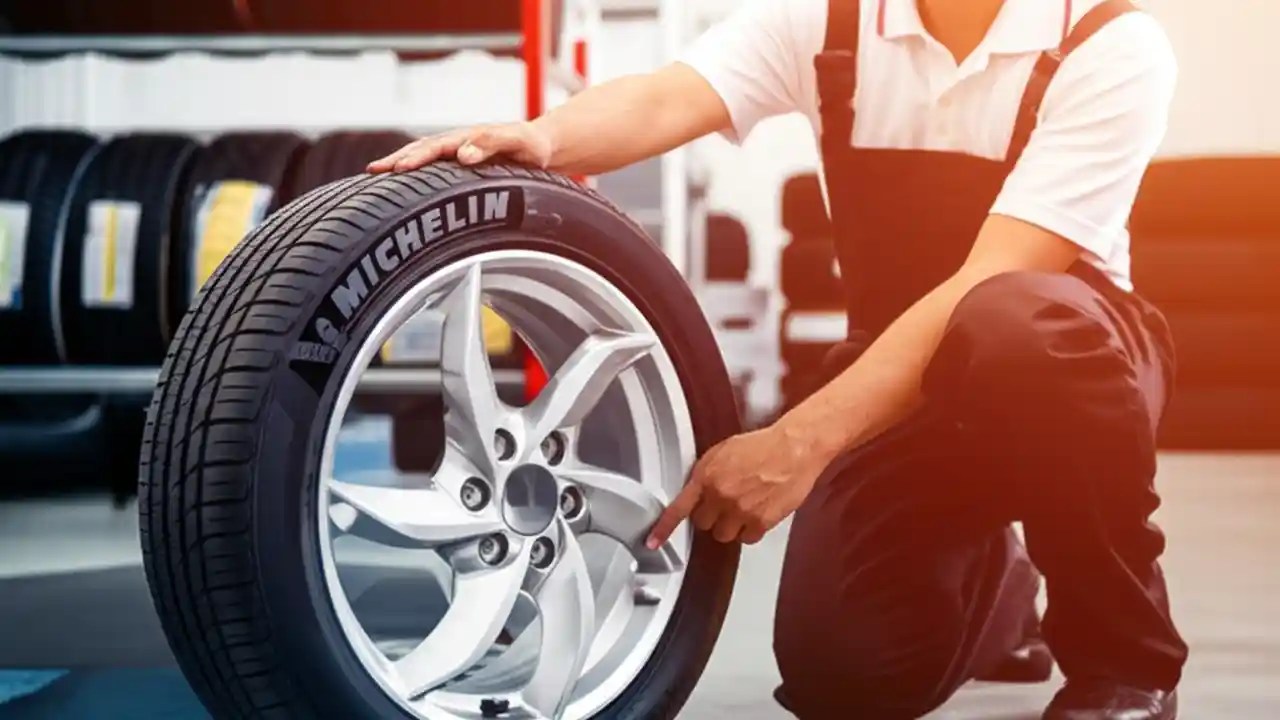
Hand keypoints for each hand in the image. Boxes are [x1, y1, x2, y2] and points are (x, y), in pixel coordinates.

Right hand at [366, 122, 553, 173]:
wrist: (540, 147)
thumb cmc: (532, 148)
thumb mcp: (520, 143)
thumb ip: (494, 144)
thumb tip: (463, 154)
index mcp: (470, 138)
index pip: (438, 147)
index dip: (419, 158)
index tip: (401, 169)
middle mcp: (458, 142)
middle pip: (422, 149)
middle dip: (398, 159)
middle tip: (374, 171)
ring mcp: (456, 152)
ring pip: (422, 155)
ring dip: (398, 163)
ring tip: (373, 174)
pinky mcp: (457, 164)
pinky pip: (430, 166)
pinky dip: (411, 169)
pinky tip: (395, 182)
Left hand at [646, 424, 824, 547]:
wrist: (794, 448)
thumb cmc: (763, 446)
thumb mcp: (723, 451)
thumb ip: (706, 473)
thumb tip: (697, 491)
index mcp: (707, 476)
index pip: (679, 508)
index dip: (664, 528)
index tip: (653, 542)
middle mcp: (721, 496)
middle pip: (703, 524)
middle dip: (712, 515)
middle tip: (726, 503)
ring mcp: (740, 511)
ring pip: (723, 535)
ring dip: (731, 525)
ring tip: (744, 506)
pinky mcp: (761, 522)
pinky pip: (747, 538)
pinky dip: (751, 530)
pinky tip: (757, 512)